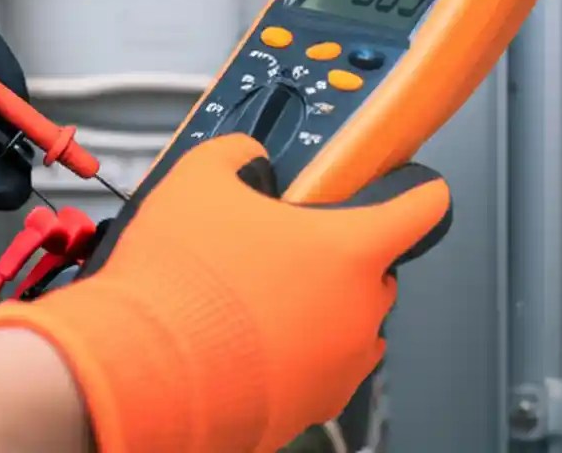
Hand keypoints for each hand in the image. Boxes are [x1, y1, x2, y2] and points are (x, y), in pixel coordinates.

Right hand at [0, 133, 450, 452]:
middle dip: (335, 256)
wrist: (140, 372)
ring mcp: (339, 366)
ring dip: (313, 307)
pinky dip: (290, 353)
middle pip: (374, 270)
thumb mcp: (198, 179)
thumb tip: (244, 156)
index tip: (414, 191)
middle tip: (280, 246)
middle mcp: (359, 312)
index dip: (417, 192)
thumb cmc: (177, 285)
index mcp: (350, 249)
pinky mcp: (309, 408)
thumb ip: (237, 154)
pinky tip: (240, 339)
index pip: (422, 209)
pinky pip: (315, 369)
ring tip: (250, 298)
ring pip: (345, 323)